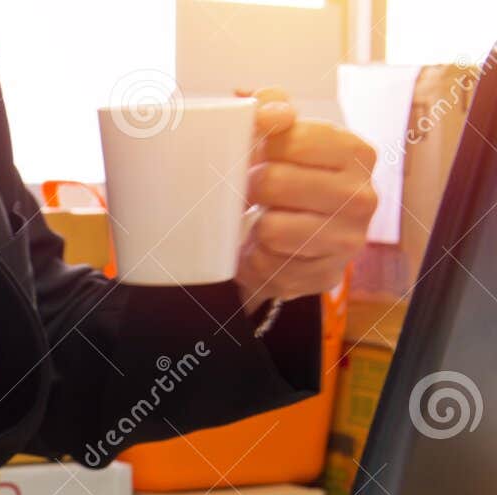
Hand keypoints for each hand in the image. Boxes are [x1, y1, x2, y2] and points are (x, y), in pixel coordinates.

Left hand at [236, 86, 377, 310]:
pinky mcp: (326, 276)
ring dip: (255, 225)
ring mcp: (349, 240)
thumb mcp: (285, 141)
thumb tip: (258, 98)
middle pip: (274, 182)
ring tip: (264, 220)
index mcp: (356, 153)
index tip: (255, 153)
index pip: (291, 136)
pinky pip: (268, 265)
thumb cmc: (290, 184)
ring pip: (271, 227)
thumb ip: (273, 108)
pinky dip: (257, 259)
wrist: (294, 245)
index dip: (259, 145)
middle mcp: (363, 196)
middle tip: (252, 192)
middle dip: (251, 187)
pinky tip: (270, 250)